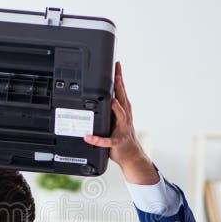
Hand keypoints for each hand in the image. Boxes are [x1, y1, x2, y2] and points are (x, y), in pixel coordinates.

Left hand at [83, 61, 158, 183]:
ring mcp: (122, 130)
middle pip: (123, 99)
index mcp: (123, 112)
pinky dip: (97, 139)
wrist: (132, 156)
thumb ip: (110, 109)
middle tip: (117, 74)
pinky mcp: (116, 142)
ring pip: (120, 117)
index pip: (121, 92)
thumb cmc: (123, 138)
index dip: (119, 78)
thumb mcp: (116, 120)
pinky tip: (88, 137)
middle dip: (120, 87)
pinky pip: (106, 141)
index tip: (117, 65)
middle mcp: (125, 119)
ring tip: (111, 100)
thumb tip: (103, 95)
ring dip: (116, 109)